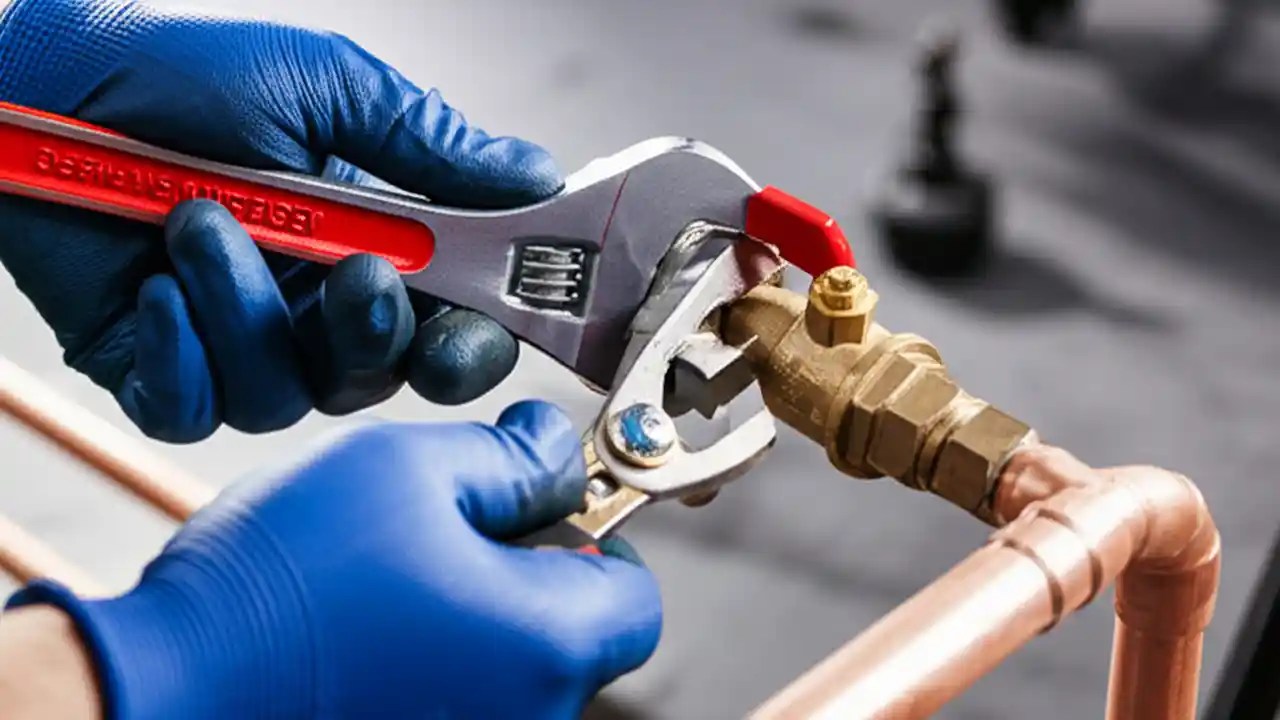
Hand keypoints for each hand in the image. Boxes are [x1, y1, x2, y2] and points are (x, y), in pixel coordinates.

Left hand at [0, 0, 562, 441]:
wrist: (45, 86)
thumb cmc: (186, 73)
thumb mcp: (331, 85)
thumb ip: (434, 142)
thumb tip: (538, 176)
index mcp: (373, 243)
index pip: (451, 323)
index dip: (471, 343)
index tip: (471, 328)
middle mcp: (313, 305)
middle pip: (380, 378)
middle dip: (373, 338)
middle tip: (355, 274)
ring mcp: (237, 345)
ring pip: (286, 395)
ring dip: (248, 310)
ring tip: (196, 220)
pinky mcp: (161, 373)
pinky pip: (194, 413)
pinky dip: (181, 355)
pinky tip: (154, 288)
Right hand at [9, 401, 661, 718]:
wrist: (161, 688)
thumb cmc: (281, 585)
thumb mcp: (408, 470)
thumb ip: (509, 458)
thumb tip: (556, 449)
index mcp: (547, 647)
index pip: (634, 597)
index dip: (594, 539)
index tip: (539, 504)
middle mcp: (527, 719)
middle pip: (573, 635)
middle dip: (526, 572)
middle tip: (445, 527)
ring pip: (511, 667)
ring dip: (474, 614)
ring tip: (389, 577)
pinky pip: (458, 699)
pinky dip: (433, 660)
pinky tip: (367, 628)